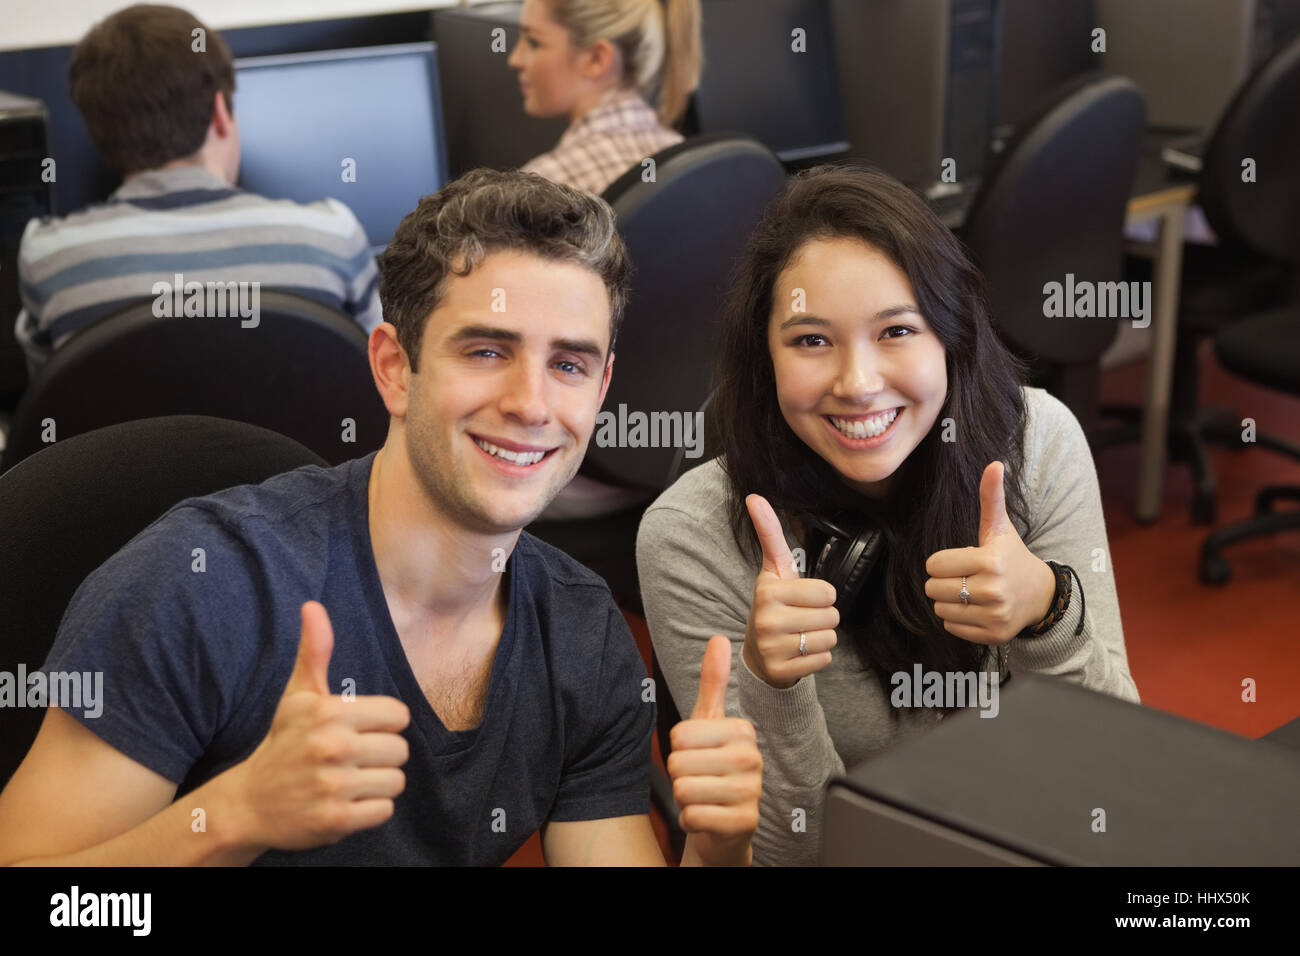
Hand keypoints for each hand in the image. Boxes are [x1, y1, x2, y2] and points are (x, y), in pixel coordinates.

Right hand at [225, 601, 410, 851]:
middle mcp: (334, 747)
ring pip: (396, 782)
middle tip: (351, 760)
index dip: (382, 725)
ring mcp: (334, 786)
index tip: (359, 731)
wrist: (247, 803)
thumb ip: (314, 653)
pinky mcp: (336, 821)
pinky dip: (368, 811)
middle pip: (401, 750)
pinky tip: (344, 803)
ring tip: (347, 781)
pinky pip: (384, 811)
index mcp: (330, 713)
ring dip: (376, 785)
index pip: (398, 715)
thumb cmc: (282, 744)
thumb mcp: (297, 698)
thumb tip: (313, 606)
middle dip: (380, 756)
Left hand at [668, 636, 760, 865]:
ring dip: (684, 799)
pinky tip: (707, 817)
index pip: (679, 735)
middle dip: (679, 776)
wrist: (726, 825)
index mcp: (742, 730)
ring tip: (703, 797)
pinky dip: (691, 820)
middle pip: (678, 762)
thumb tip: (719, 638)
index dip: (678, 749)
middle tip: (699, 779)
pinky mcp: (744, 823)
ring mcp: (751, 792)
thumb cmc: (712, 768)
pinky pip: (692, 817)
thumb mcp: (709, 723)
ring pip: (683, 789)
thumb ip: (713, 682)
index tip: (698, 755)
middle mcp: (751, 758)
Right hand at [742, 494, 838, 688]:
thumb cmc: (774, 604)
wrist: (758, 651)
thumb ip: (769, 533)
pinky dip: (817, 657)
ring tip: (800, 634)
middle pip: (831, 616)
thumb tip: (754, 496)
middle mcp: (767, 620)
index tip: (802, 598)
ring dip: (821, 638)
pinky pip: (824, 660)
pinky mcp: (781, 670)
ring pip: (829, 639)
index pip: (827, 592)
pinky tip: (799, 652)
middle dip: (823, 617)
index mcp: (768, 591)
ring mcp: (772, 648)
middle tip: (801, 618)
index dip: (821, 595)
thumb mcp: (773, 570)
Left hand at [924, 461, 1055, 643]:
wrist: (1041, 595)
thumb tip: (994, 463)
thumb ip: (991, 496)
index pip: (935, 564)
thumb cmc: (1012, 557)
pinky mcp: (993, 635)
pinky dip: (957, 620)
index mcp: (989, 561)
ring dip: (948, 602)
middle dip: (942, 582)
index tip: (960, 561)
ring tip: (968, 593)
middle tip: (962, 577)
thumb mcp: (1000, 527)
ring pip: (939, 610)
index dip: (942, 562)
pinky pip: (951, 627)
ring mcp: (993, 615)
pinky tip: (975, 609)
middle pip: (933, 588)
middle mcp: (992, 590)